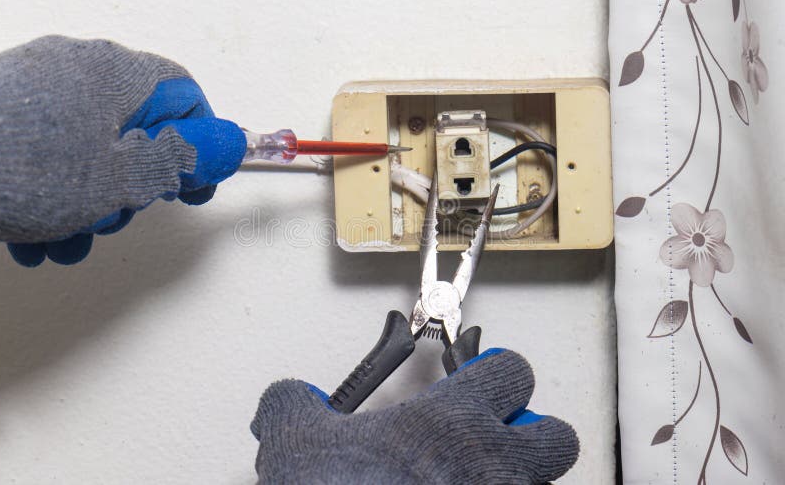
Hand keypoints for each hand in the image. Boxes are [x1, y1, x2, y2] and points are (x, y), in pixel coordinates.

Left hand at [0, 35, 246, 265]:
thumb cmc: (21, 171)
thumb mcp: (123, 176)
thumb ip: (186, 158)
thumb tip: (232, 143)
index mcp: (114, 73)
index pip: (184, 96)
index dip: (200, 144)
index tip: (195, 187)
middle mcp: (75, 70)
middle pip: (134, 128)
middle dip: (131, 186)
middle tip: (116, 218)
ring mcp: (33, 90)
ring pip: (88, 150)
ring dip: (87, 204)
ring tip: (66, 242)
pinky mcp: (1, 113)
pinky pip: (47, 153)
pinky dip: (50, 195)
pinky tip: (33, 237)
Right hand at [251, 349, 578, 483]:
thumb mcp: (297, 442)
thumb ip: (295, 405)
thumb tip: (287, 398)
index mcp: (453, 421)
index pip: (511, 371)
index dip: (494, 370)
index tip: (476, 377)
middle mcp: (490, 466)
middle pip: (558, 436)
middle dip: (534, 434)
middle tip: (498, 438)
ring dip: (519, 478)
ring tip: (480, 479)